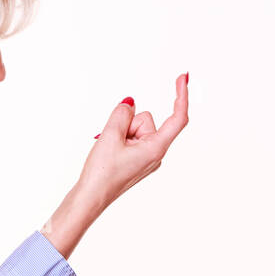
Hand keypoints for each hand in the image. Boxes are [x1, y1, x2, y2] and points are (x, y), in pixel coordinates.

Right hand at [80, 75, 188, 209]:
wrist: (91, 198)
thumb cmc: (102, 174)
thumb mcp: (110, 136)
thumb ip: (122, 113)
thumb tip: (130, 103)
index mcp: (156, 149)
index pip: (178, 118)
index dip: (181, 96)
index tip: (183, 78)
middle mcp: (156, 153)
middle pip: (146, 120)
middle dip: (128, 122)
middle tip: (113, 141)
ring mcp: (146, 157)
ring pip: (135, 127)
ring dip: (120, 131)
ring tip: (110, 149)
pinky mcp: (137, 159)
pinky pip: (129, 137)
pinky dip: (119, 138)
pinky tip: (110, 152)